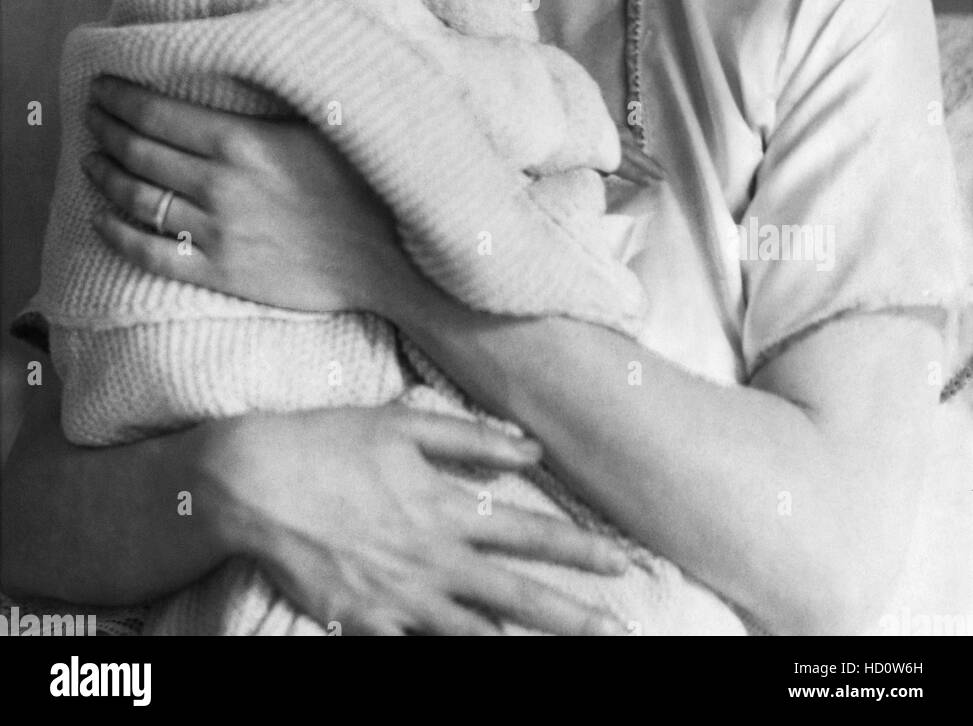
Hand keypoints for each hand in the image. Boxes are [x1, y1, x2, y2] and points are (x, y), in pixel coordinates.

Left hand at [83, 75, 409, 315]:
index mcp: (242, 140)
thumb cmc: (365, 180)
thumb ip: (272, 100)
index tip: (102, 84)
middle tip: (91, 113)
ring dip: (105, 175)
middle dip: (106, 127)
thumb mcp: (321, 123)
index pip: (157, 112)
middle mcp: (219, 184)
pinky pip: (151, 253)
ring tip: (91, 158)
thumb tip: (238, 64)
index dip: (121, 97)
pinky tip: (102, 219)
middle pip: (139, 150)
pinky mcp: (220, 272)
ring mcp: (216, 231)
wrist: (391, 256)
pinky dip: (118, 233)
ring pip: (137, 198)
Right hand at [206, 402, 628, 635]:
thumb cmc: (329, 443)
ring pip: (476, 637)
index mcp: (445, 508)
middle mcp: (431, 560)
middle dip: (574, 617)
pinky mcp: (365, 626)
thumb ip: (472, 439)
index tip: (623, 562)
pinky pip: (418, 649)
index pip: (529, 533)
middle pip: (517, 598)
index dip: (581, 549)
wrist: (254, 484)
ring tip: (569, 657)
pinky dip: (452, 654)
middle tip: (619, 632)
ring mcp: (399, 601)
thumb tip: (530, 449)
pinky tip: (479, 655)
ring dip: (526, 647)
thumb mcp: (403, 424)